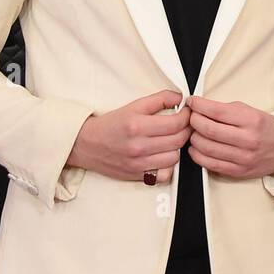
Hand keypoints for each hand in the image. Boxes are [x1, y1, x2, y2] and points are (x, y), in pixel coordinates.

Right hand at [65, 89, 188, 183]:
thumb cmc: (111, 125)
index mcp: (138, 125)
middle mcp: (138, 146)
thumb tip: (180, 97)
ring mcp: (138, 163)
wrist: (86, 144)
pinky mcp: (137, 175)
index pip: (176, 123)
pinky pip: (164, 175)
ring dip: (177, 148)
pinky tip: (163, 157)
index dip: (187, 117)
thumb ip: (159, 99)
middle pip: (178, 140)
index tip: (187, 113)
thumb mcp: (134, 106)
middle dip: (186, 130)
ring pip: (175, 157)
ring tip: (171, 140)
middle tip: (183, 125)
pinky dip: (168, 167)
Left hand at [185, 95, 273, 178]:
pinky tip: (197, 148)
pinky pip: (210, 164)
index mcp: (252, 120)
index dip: (199, 106)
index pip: (217, 111)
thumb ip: (226, 109)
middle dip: (194, 121)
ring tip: (195, 132)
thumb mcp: (251, 111)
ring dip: (194, 138)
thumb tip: (201, 108)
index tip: (192, 102)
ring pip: (206, 148)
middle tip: (191, 117)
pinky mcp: (238, 171)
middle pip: (208, 130)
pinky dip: (197, 155)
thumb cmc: (266, 128)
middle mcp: (248, 140)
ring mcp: (243, 158)